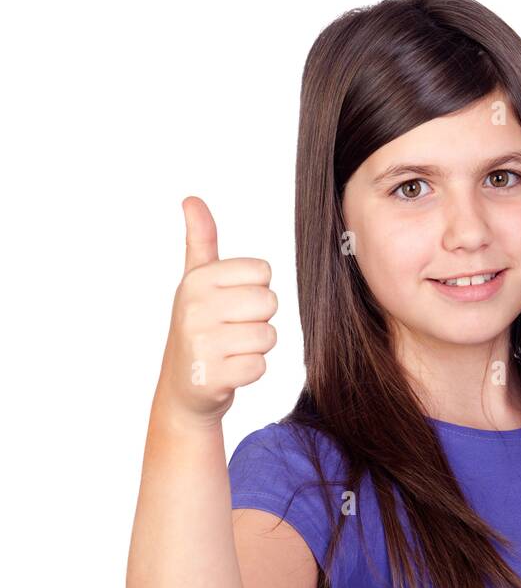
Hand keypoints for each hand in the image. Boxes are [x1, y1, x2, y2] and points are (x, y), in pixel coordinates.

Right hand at [156, 196, 278, 427]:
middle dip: (258, 319)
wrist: (183, 388)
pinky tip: (228, 371)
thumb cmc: (198, 328)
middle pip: (270, 302)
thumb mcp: (196, 282)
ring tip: (230, 350)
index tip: (230, 303)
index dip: (254, 290)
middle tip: (231, 330)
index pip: (263, 271)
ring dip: (256, 347)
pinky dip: (250, 371)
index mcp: (197, 279)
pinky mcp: (212, 377)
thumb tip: (192, 199)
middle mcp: (194, 307)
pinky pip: (261, 366)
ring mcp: (201, 343)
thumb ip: (201, 240)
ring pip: (269, 335)